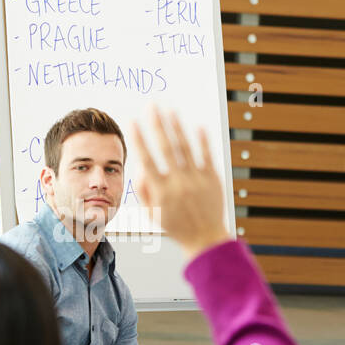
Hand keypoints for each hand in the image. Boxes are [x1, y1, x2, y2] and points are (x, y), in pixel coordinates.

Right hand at [130, 106, 231, 258]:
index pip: (146, 159)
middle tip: (151, 105)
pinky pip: (206, 156)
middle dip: (156, 124)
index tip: (132, 121)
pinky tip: (197, 125)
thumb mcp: (152, 215)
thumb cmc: (176, 227)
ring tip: (170, 110)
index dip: (138, 138)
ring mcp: (197, 179)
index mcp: (161, 192)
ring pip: (185, 147)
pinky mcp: (212, 179)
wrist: (205, 239)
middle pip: (165, 147)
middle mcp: (178, 183)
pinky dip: (202, 140)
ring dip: (177, 127)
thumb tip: (140, 168)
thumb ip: (144, 191)